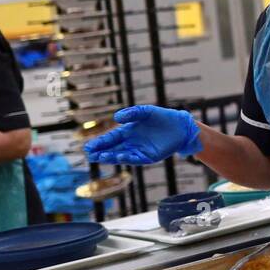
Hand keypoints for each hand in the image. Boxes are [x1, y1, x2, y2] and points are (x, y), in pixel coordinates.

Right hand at [84, 104, 201, 164]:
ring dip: (111, 156)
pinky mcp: (149, 156)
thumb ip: (132, 113)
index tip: (89, 147)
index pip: (111, 138)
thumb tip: (116, 118)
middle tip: (89, 154)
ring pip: (121, 155)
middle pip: (113, 148)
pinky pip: (135, 158)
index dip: (100, 143)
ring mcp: (139, 151)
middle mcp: (132, 143)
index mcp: (128, 131)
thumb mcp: (145, 111)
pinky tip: (119, 155)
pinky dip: (127, 157)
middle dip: (101, 152)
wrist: (180, 126)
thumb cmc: (162, 117)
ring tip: (100, 157)